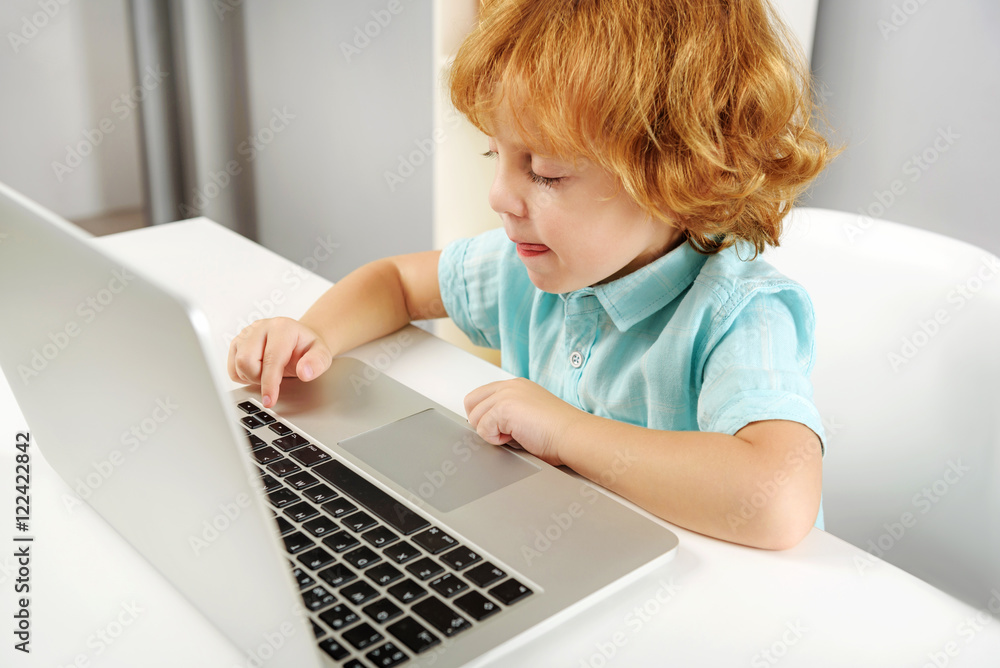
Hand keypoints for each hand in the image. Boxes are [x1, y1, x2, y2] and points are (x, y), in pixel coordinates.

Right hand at [227, 316, 332, 407]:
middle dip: (259, 378)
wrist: (299, 340)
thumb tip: (305, 373)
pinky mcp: (237, 343)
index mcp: (282, 328)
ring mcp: (247, 334)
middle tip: (275, 378)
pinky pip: (232, 367)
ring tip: (269, 372)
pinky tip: (258, 370)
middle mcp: (261, 327)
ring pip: (237, 364)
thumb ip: (317, 363)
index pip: (271, 359)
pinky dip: (243, 375)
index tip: (270, 400)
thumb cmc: (307, 347)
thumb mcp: (322, 354)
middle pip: (246, 361)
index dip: (269, 383)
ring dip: (251, 376)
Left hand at [464, 377, 583, 466]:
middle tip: (500, 434)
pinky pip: (482, 428)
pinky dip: (495, 439)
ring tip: (514, 436)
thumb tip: (490, 426)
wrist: (573, 435)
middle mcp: (510, 386)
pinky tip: (516, 438)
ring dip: (490, 432)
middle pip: (472, 402)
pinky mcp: (504, 408)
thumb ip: (509, 414)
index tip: (496, 428)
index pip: (482, 395)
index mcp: (517, 386)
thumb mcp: (529, 415)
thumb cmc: (559, 431)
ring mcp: (506, 395)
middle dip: (480, 422)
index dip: (484, 415)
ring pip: (475, 417)